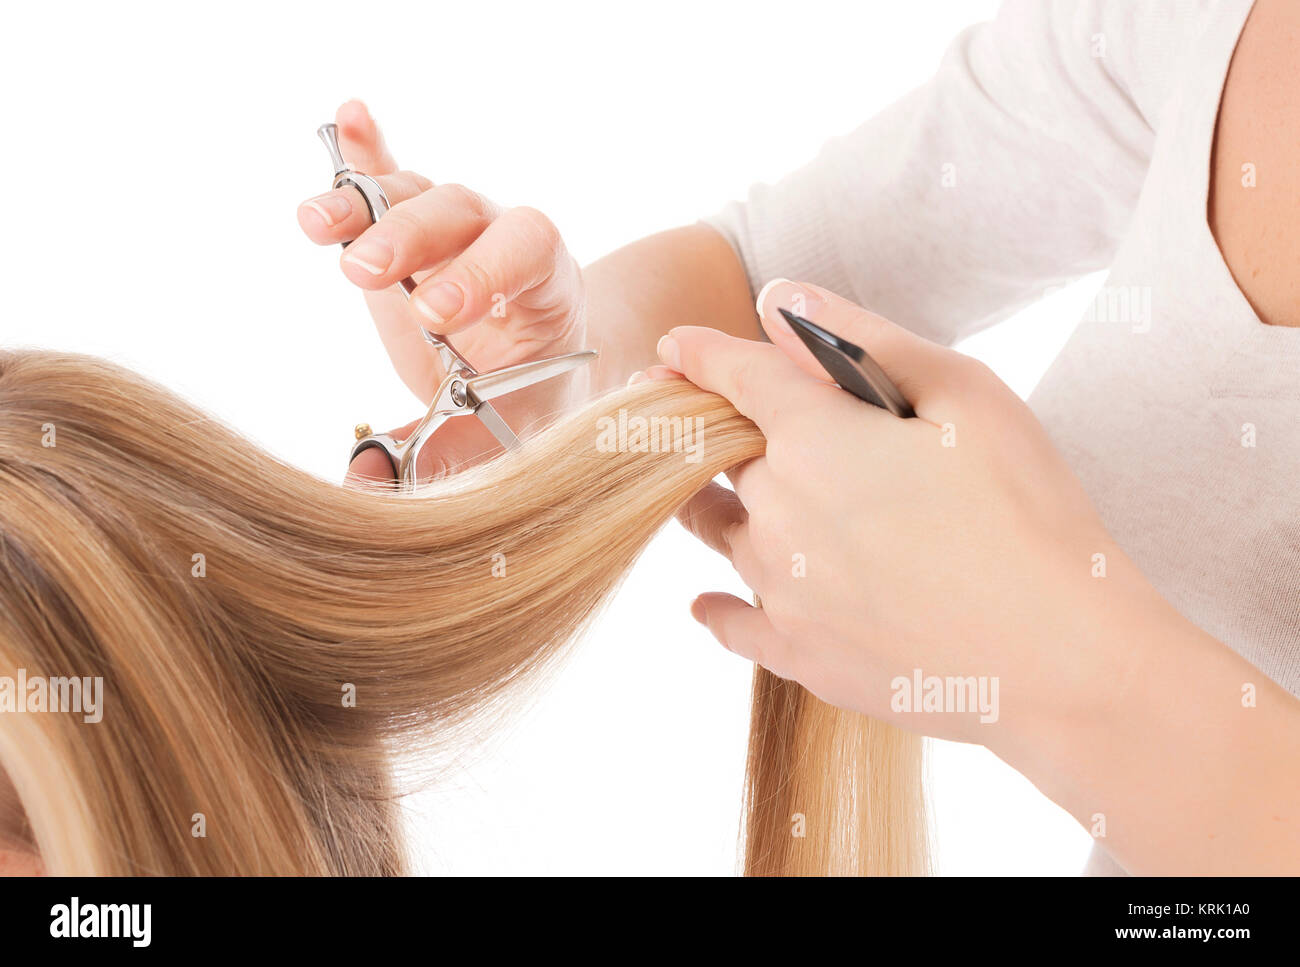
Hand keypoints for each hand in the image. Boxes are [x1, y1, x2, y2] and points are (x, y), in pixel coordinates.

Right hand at [297, 100, 587, 480]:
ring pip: (414, 193)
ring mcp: (454, 227)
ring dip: (365, 202)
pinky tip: (351, 118)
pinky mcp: (409, 231)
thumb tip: (367, 479)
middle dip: (411, 238)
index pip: (526, 250)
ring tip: (316, 224)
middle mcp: (502, 240)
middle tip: (364, 275)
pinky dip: (365, 153)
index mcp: (548, 284)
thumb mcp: (508, 437)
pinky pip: (391, 176)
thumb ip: (447, 457)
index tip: (437, 316)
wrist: (539, 378)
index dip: (483, 272)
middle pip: (460, 210)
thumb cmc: (532, 403)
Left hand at [648, 280, 1170, 749]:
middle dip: (701, 426)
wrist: (1061, 658)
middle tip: (686, 415)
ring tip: (696, 494)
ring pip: (719, 533)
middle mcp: (776, 513)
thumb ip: (862, 340)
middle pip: (717, 455)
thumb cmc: (1028, 513)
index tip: (672, 343)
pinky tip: (705, 606)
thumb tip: (781, 298)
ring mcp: (782, 590)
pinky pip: (734, 623)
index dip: (701, 353)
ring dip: (707, 505)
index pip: (734, 377)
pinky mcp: (801, 655)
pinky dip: (717, 609)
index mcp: (812, 438)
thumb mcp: (964, 393)